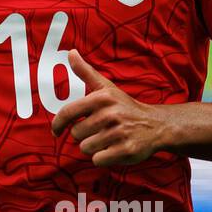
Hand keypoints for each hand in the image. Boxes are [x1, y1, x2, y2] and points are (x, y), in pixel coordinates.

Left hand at [50, 50, 171, 166]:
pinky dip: (103, 158)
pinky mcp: (127, 150)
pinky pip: (98, 160)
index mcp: (102, 98)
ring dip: (94, 147)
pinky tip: (114, 149)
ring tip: (108, 139)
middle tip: (100, 130)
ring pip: (86, 148)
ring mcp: (119, 132)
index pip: (68, 112)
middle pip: (76, 134)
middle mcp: (110, 114)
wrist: (156, 125)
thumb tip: (70, 52)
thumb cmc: (125, 107)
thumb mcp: (106, 87)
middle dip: (84, 136)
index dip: (57, 124)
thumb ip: (85, 72)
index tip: (56, 131)